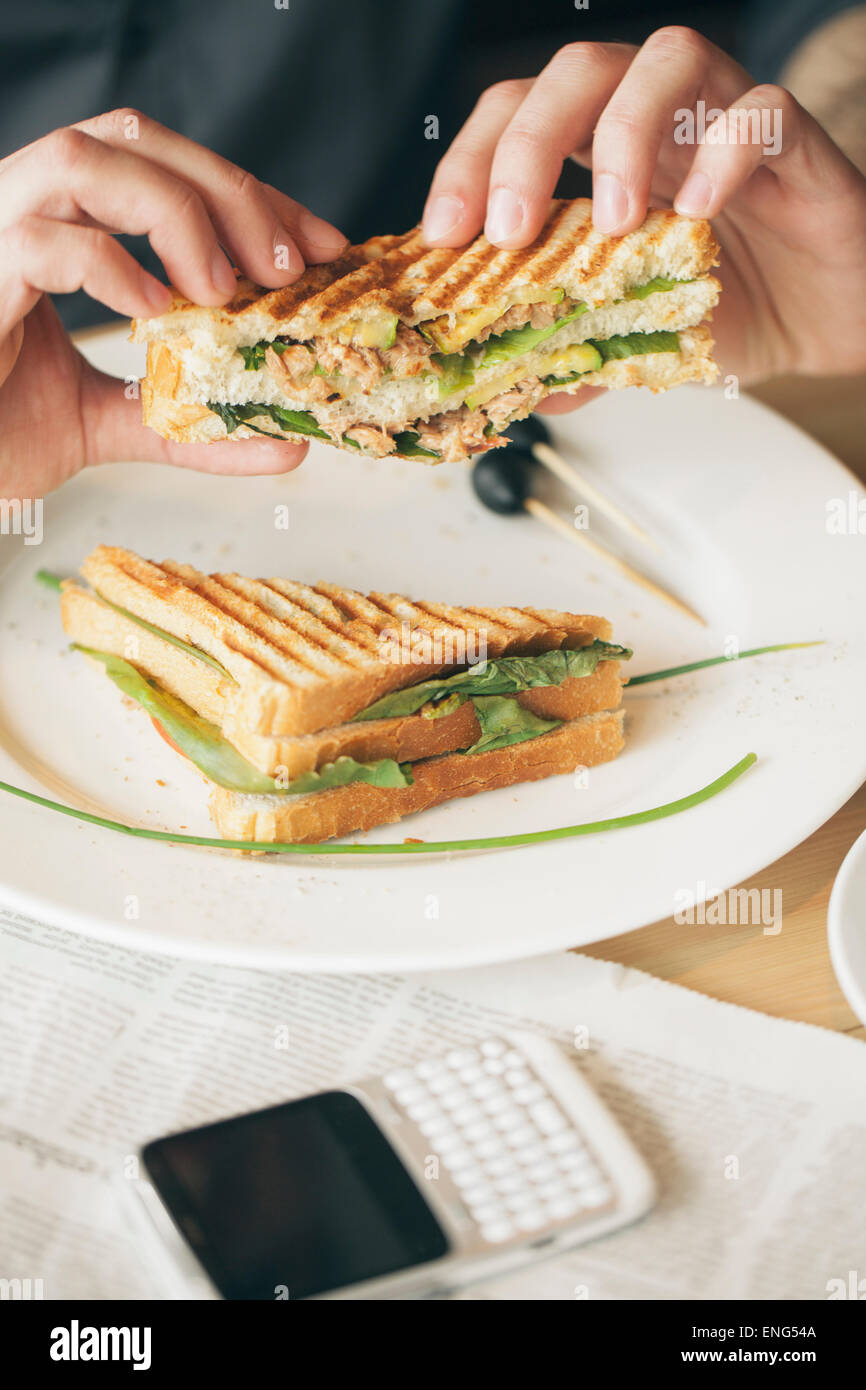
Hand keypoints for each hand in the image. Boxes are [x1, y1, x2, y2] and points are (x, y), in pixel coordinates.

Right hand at [0, 109, 348, 498]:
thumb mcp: (115, 423)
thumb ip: (193, 426)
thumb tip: (288, 446)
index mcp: (64, 220)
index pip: (165, 168)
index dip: (247, 195)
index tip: (320, 248)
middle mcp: (26, 206)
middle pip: (131, 137)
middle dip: (225, 190)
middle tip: (288, 266)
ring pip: (81, 159)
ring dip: (172, 212)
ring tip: (222, 288)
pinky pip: (38, 239)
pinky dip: (107, 265)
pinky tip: (153, 311)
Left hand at [422, 27, 865, 396]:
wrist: (823, 320)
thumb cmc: (728, 306)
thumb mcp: (631, 337)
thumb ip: (572, 349)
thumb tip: (506, 389)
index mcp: (600, 152)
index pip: (516, 114)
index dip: (471, 161)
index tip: (445, 235)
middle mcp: (657, 119)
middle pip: (579, 72)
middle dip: (527, 144)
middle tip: (509, 230)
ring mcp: (724, 118)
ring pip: (668, 59)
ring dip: (622, 136)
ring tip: (611, 223)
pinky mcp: (793, 143)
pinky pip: (763, 112)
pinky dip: (725, 154)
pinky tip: (696, 214)